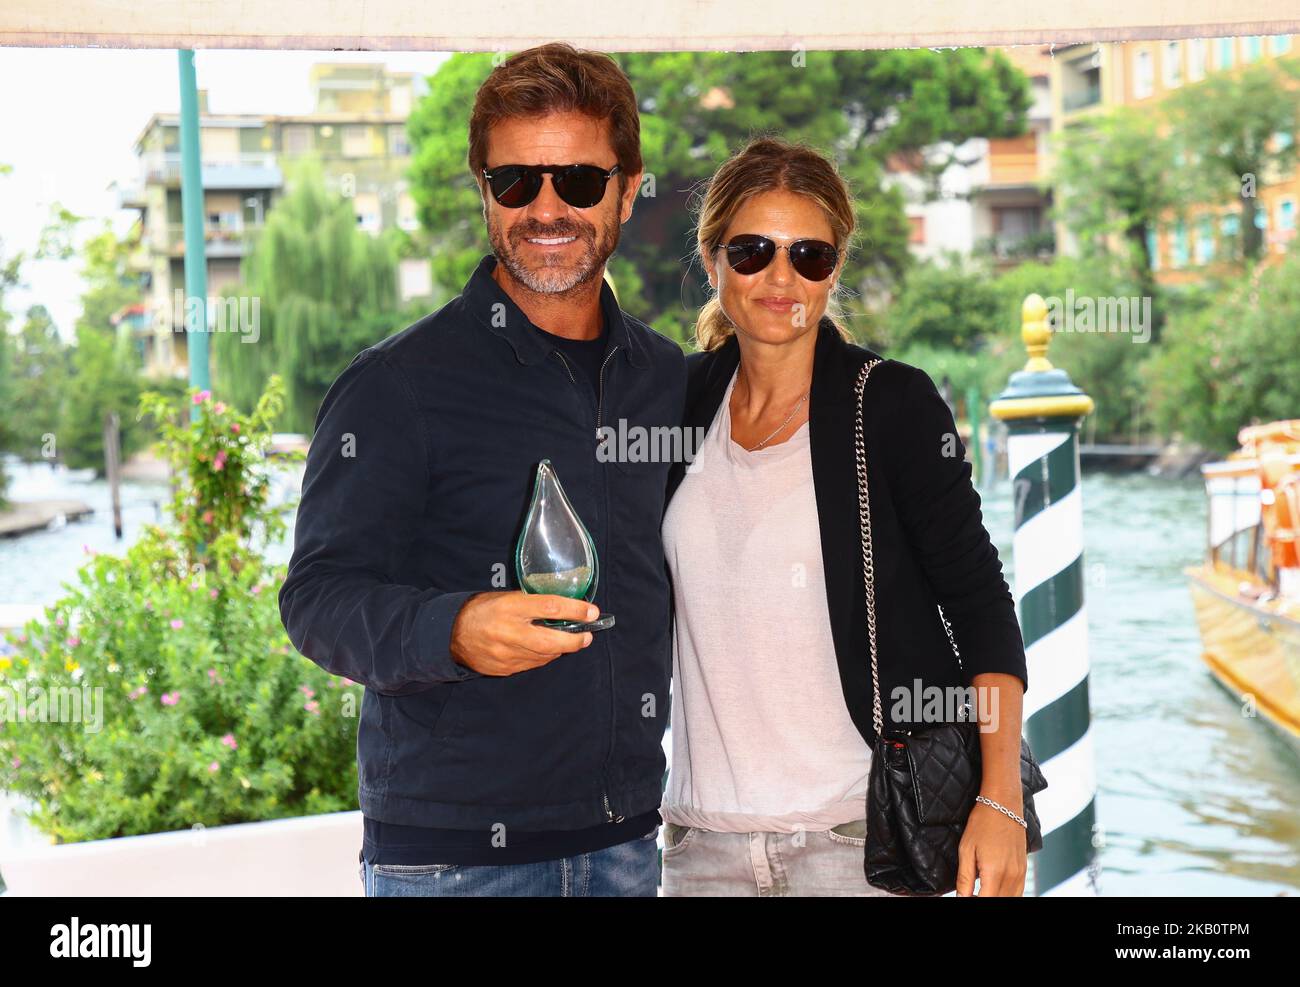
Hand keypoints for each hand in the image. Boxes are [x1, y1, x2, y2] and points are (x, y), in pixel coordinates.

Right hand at [450, 591, 597, 675]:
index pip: (549, 607)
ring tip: (569, 641)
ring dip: (560, 648)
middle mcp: (509, 632)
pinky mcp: (505, 668)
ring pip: (545, 655)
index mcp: (509, 607)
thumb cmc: (481, 610)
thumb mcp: (504, 596)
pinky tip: (546, 649)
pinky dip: (544, 656)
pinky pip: (533, 664)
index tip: (591, 611)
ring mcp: (507, 654)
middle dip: (574, 640)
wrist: (451, 635)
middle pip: (551, 640)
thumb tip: (560, 607)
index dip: (574, 610)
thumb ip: (530, 602)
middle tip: (587, 636)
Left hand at [955, 795, 1027, 896]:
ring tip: (981, 891)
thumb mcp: (966, 850)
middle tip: (970, 894)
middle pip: (999, 901)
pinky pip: (1019, 891)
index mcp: (995, 872)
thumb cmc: (982, 823)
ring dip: (996, 898)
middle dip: (984, 900)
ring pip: (1011, 899)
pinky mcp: (1024, 868)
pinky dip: (1007, 894)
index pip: (986, 901)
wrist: (1003, 804)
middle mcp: (1012, 875)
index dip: (973, 902)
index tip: (965, 898)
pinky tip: (994, 889)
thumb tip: (961, 897)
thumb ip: (964, 878)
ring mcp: (1021, 873)